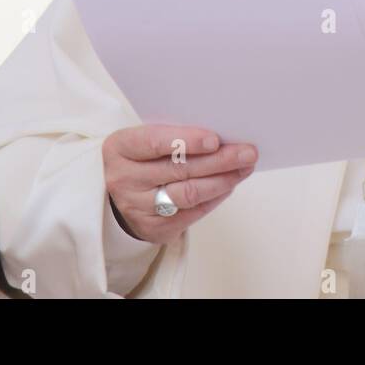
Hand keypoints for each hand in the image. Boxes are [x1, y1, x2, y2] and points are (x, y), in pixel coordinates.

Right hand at [103, 124, 256, 244]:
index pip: (154, 142)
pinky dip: (215, 197)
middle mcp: (124, 179)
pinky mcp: (153, 228)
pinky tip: (229, 184)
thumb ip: (174, 135)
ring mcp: (137, 207)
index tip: (215, 139)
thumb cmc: (140, 159)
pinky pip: (192, 212)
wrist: (116, 197)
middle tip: (248, 152)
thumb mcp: (143, 141)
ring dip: (223, 180)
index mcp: (120, 148)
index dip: (187, 140)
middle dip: (219, 160)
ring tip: (245, 168)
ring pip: (189, 193)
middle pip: (179, 169)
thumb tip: (222, 135)